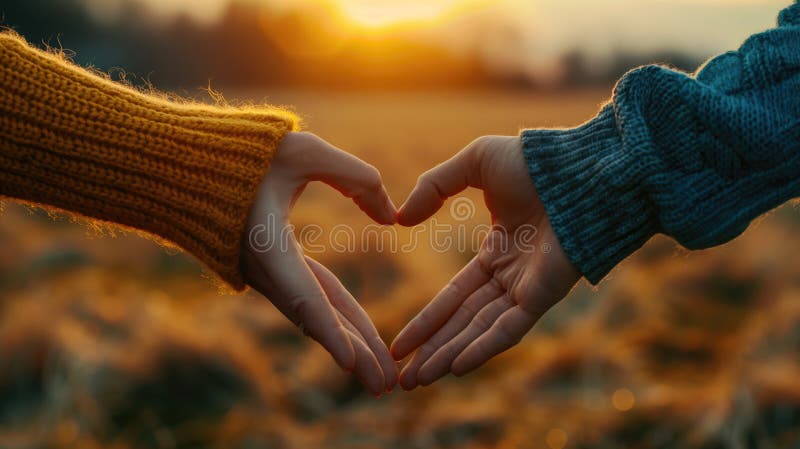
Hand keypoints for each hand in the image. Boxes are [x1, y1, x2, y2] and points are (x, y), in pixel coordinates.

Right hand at [241, 132, 397, 395]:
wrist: (186, 162)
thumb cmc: (245, 150)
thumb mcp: (304, 149)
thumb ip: (355, 176)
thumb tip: (392, 216)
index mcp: (266, 242)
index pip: (303, 294)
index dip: (329, 329)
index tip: (352, 364)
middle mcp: (263, 268)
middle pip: (313, 318)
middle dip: (351, 353)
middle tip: (386, 387)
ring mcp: (264, 273)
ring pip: (313, 314)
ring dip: (347, 343)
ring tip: (381, 376)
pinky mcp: (271, 269)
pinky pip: (307, 300)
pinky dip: (333, 321)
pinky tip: (358, 340)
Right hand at [390, 136, 580, 389]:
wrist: (579, 168)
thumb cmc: (534, 162)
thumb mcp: (474, 163)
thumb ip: (434, 186)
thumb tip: (401, 218)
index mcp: (499, 250)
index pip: (456, 295)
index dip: (428, 320)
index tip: (400, 344)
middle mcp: (512, 276)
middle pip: (464, 321)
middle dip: (432, 350)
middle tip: (404, 379)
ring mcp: (528, 288)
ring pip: (481, 330)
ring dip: (449, 355)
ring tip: (417, 380)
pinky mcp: (543, 295)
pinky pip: (509, 327)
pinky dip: (483, 347)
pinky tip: (456, 366)